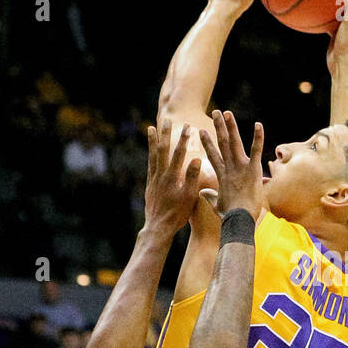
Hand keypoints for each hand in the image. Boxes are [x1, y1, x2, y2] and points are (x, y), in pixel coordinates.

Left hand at [143, 119, 203, 235]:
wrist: (158, 227)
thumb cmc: (177, 214)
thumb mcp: (189, 197)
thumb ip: (192, 177)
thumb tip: (198, 159)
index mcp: (172, 178)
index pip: (179, 154)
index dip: (183, 140)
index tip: (188, 127)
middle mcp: (160, 175)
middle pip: (162, 150)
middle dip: (165, 134)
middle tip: (166, 120)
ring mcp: (153, 179)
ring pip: (152, 156)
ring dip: (152, 141)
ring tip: (151, 128)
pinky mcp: (149, 184)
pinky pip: (149, 165)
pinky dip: (150, 155)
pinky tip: (150, 150)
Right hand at [199, 111, 264, 220]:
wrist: (238, 219)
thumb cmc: (229, 215)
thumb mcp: (217, 205)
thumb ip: (209, 196)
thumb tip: (202, 193)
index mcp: (221, 175)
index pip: (212, 155)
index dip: (207, 143)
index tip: (201, 131)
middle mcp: (229, 168)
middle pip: (222, 143)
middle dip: (219, 127)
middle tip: (216, 113)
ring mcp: (241, 167)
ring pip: (235, 142)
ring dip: (231, 126)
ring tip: (227, 113)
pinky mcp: (253, 169)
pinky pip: (256, 150)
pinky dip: (257, 137)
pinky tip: (258, 124)